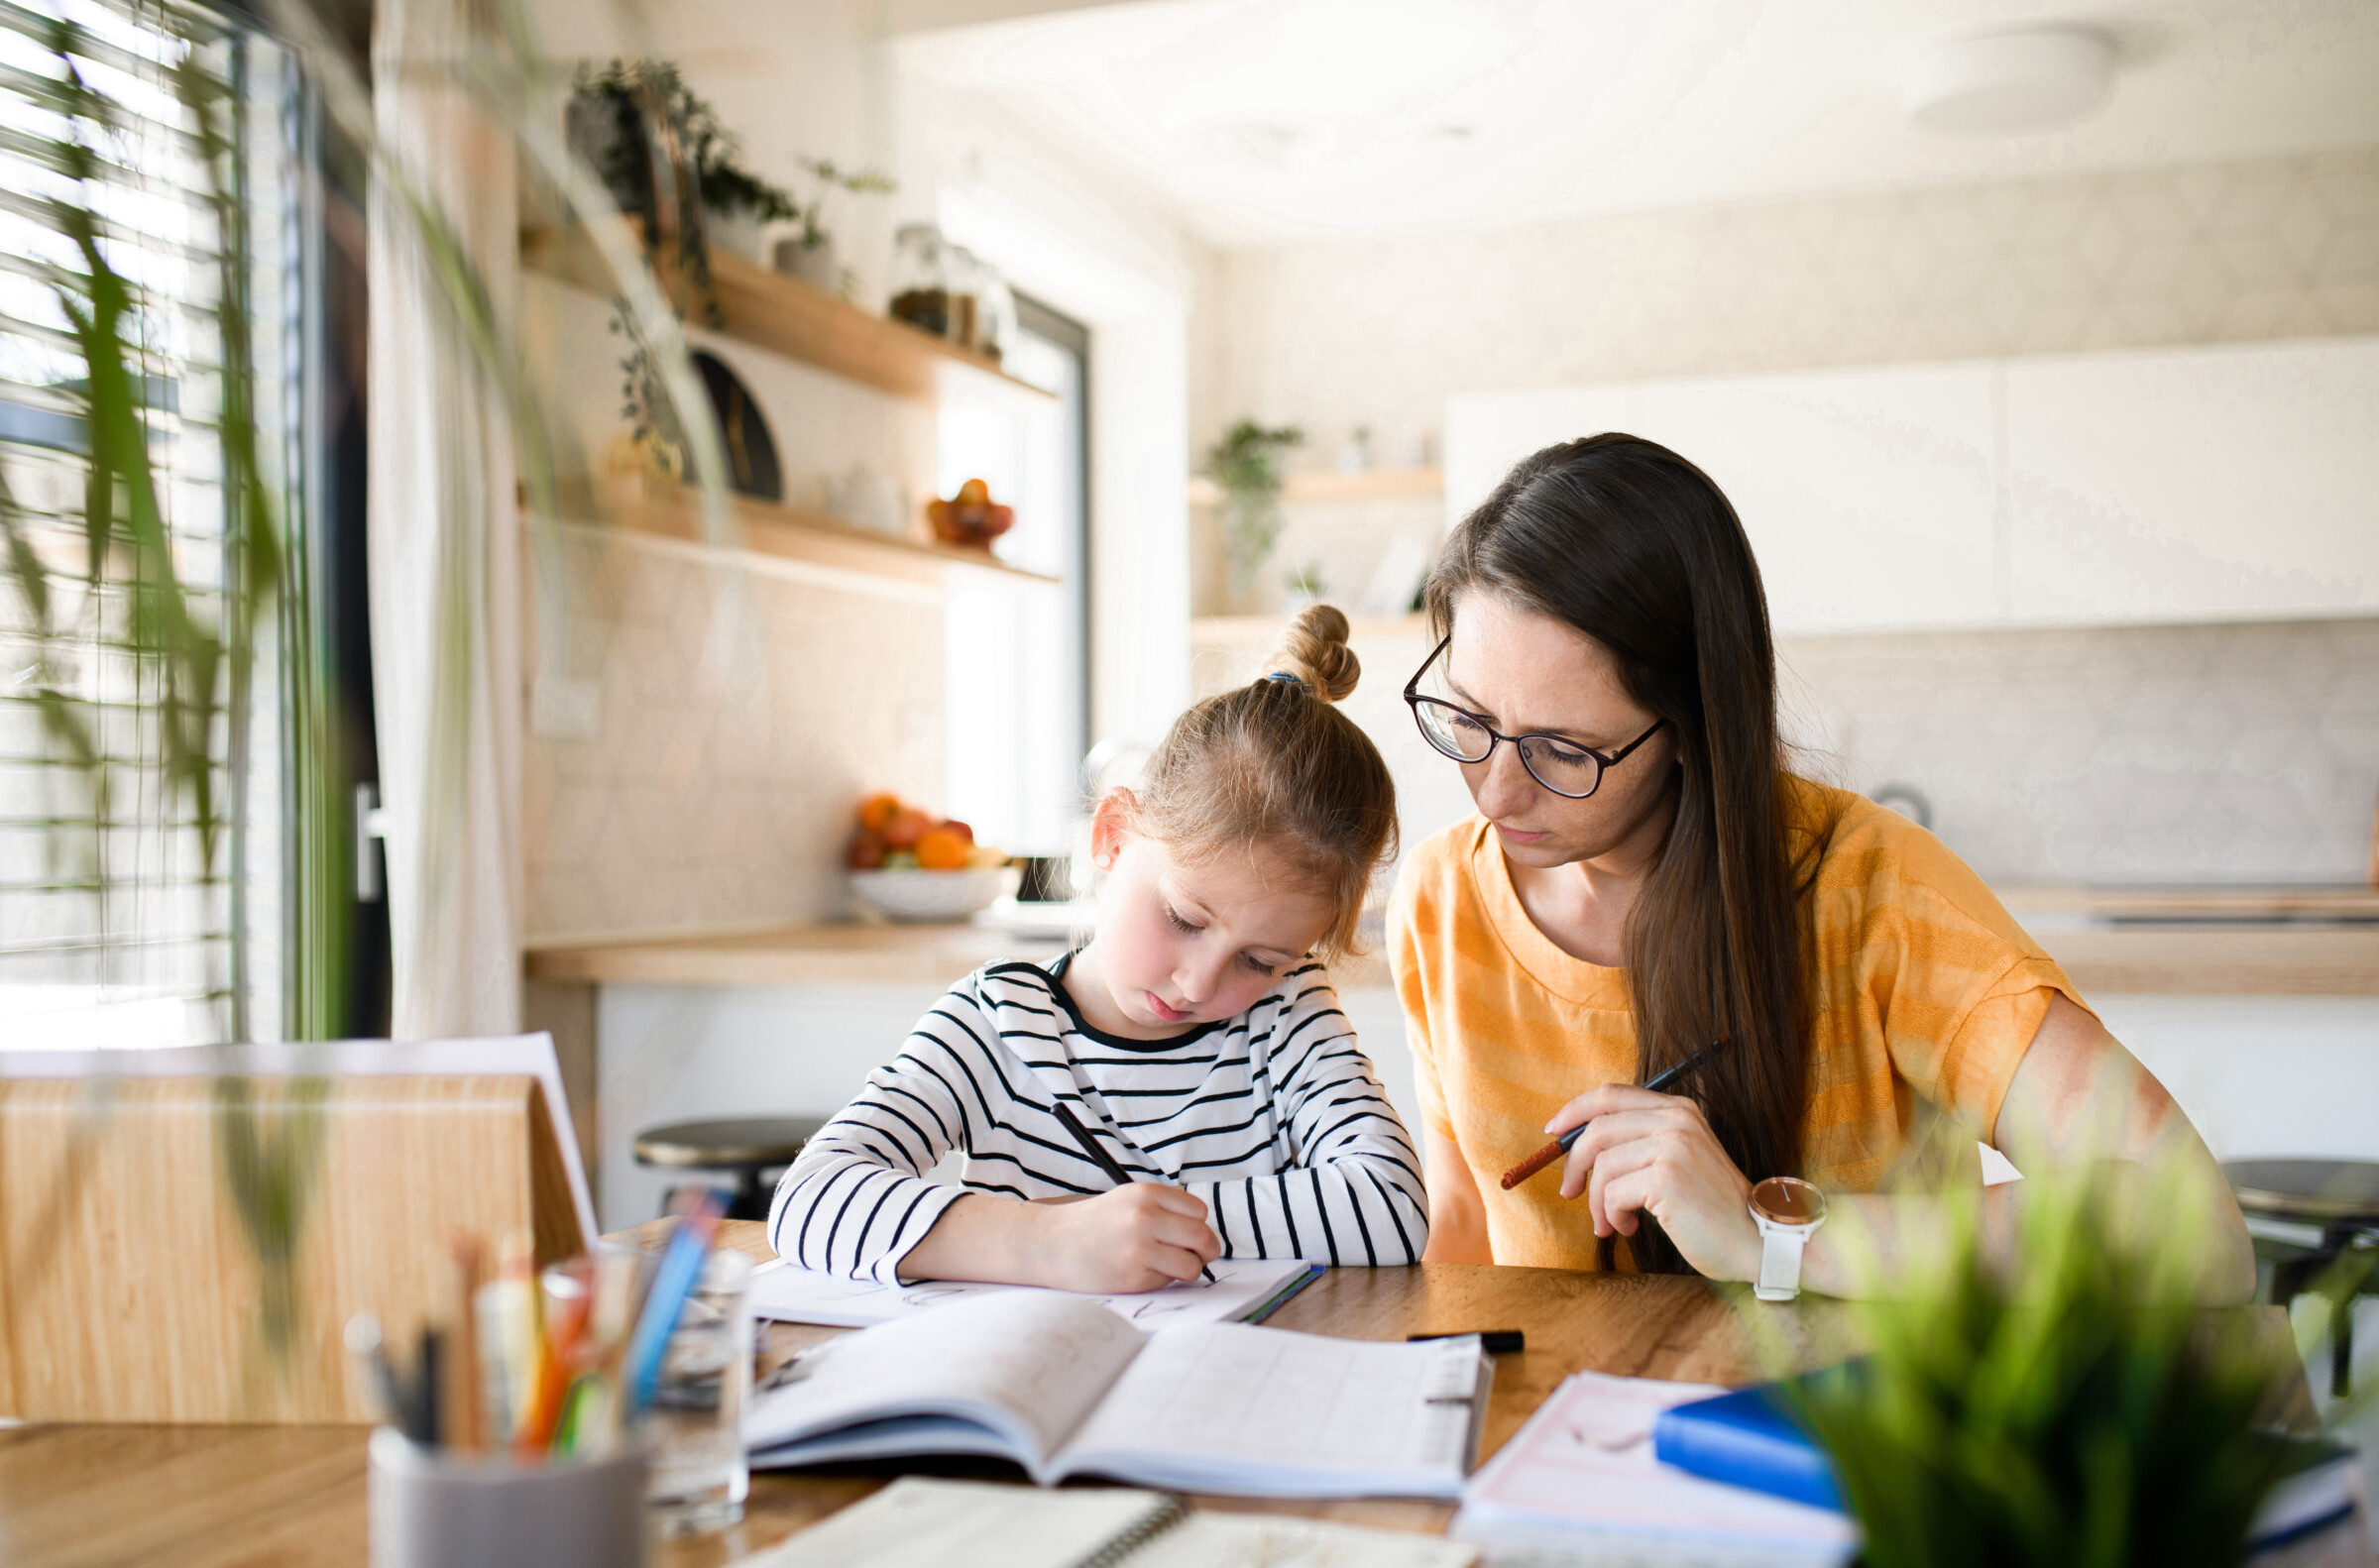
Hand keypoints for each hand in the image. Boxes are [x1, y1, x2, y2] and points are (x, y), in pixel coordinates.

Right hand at [1035, 1184, 1220, 1292]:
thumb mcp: (1128, 1199)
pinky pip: (1168, 1282)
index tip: (1189, 1233)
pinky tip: (1140, 1272)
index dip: (1198, 1225)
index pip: (1199, 1211)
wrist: (1051, 1244)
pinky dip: (1162, 1281)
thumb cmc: (1094, 1224)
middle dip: (1206, 1251)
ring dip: (1187, 1269)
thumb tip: (1204, 1233)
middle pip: (1202, 1237)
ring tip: (1168, 1266)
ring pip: (1192, 1265)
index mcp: (1146, 1194)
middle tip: (1199, 1257)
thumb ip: (1164, 1208)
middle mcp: (1145, 1218)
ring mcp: (1139, 1248)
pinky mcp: (1133, 1277)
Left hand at [1549, 1085, 1759, 1280]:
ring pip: (1602, 1166)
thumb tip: (1578, 1145)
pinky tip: (1628, 1228)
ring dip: (1596, 1202)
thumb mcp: (1681, 1160)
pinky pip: (1612, 1193)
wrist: (1758, 1240)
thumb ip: (1641, 1143)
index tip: (1554, 1132)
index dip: (1575, 1110)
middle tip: (1570, 1192)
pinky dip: (1611, 1216)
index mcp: (1679, 1110)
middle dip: (1573, 1164)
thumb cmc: (1713, 1209)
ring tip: (1611, 1223)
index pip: (1611, 1094)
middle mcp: (1676, 1121)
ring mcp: (1672, 1146)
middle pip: (1597, 1128)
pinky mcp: (1666, 1177)